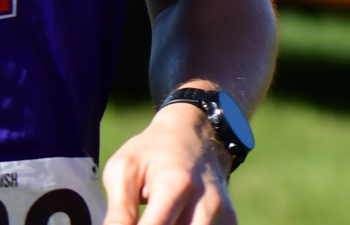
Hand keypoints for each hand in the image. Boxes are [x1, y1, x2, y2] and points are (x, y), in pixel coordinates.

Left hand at [101, 101, 235, 224]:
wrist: (194, 134)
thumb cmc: (153, 152)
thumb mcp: (124, 169)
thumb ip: (119, 212)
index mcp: (175, 184)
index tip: (128, 224)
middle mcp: (205, 202)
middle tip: (145, 216)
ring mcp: (222, 214)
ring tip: (159, 214)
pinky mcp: (230, 221)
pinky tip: (175, 217)